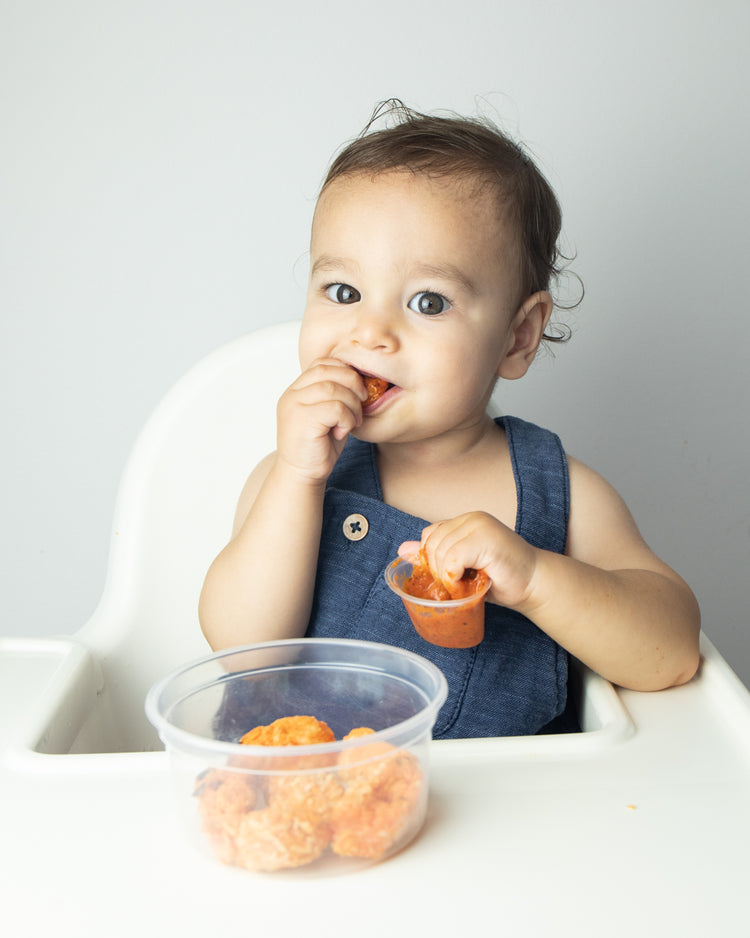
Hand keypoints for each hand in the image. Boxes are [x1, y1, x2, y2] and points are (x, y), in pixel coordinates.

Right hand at [275, 358, 366, 482]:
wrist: (302, 475)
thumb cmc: (319, 446)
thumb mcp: (327, 414)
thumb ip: (335, 394)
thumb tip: (359, 377)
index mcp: (296, 390)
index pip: (322, 363)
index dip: (345, 371)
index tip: (358, 389)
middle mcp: (291, 395)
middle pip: (329, 371)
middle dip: (353, 384)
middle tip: (362, 402)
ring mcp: (294, 406)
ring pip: (334, 388)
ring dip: (352, 404)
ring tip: (353, 421)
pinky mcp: (302, 421)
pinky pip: (335, 408)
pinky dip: (347, 418)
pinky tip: (343, 431)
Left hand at [399, 511, 539, 609]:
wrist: (534, 583)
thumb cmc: (501, 578)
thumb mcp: (462, 568)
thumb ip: (435, 557)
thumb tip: (403, 550)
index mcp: (465, 521)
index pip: (430, 535)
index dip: (432, 560)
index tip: (446, 578)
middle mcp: (471, 518)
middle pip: (432, 544)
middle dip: (438, 572)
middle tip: (456, 587)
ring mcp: (479, 525)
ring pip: (440, 553)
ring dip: (447, 578)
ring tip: (464, 588)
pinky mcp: (484, 539)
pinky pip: (452, 559)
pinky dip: (454, 578)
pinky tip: (466, 586)